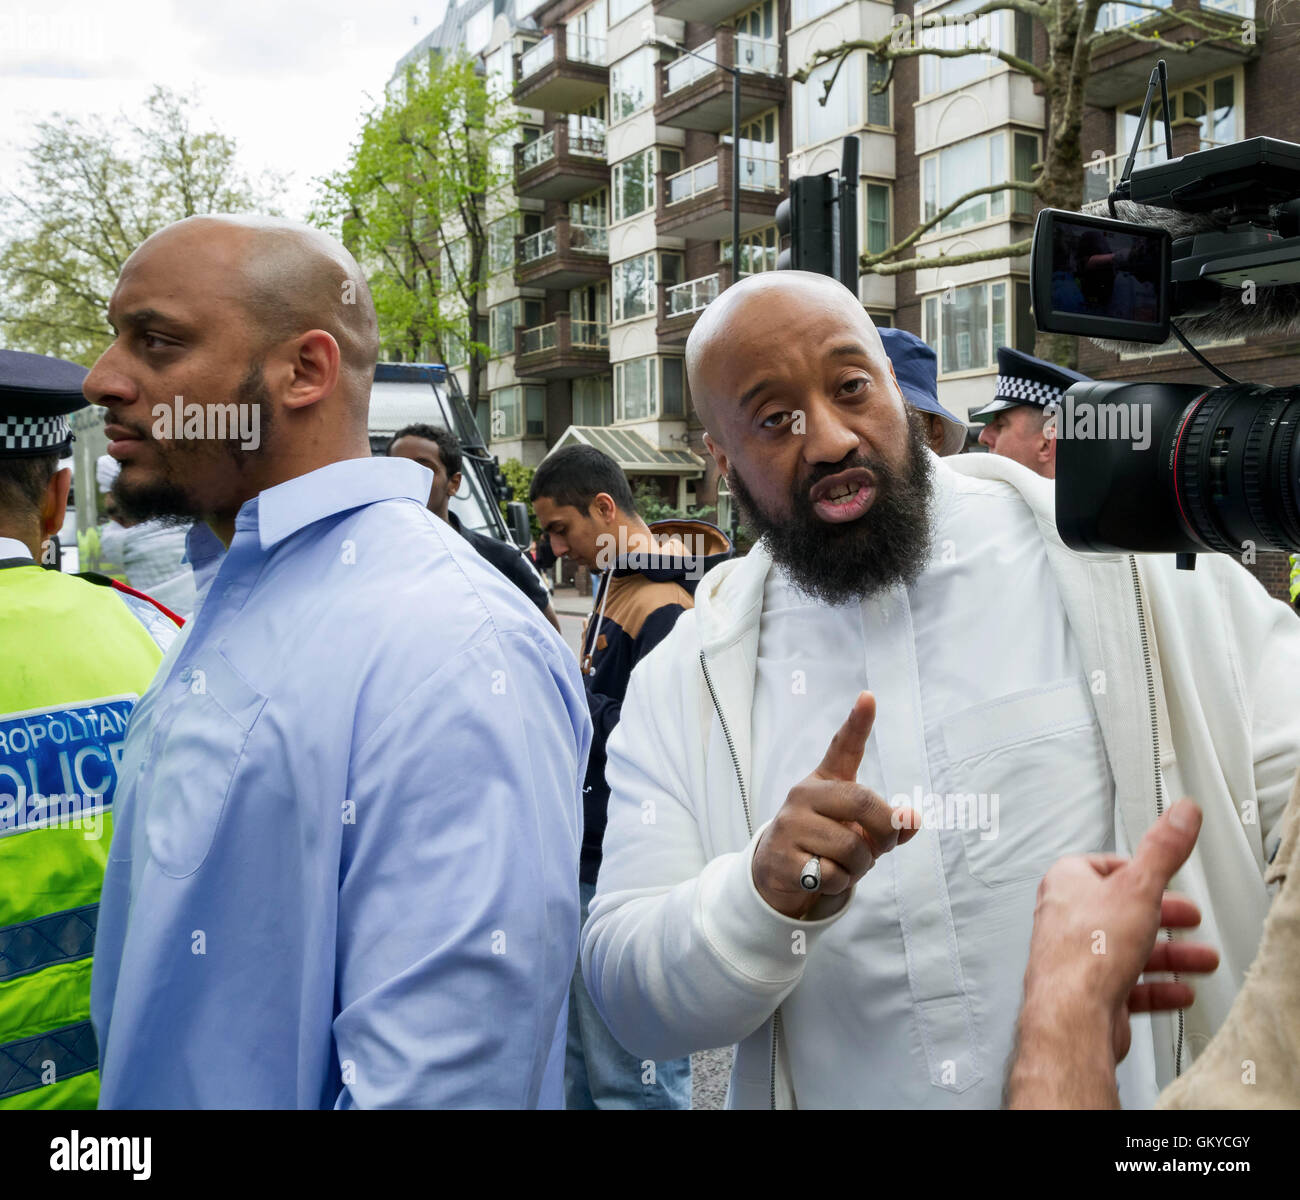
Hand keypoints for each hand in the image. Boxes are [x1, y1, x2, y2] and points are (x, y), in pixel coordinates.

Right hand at [751, 691, 919, 918]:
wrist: (777, 873)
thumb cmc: (824, 843)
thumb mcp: (857, 831)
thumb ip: (887, 824)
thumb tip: (913, 820)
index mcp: (824, 782)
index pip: (842, 748)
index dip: (858, 723)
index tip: (869, 697)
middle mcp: (803, 795)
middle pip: (864, 802)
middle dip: (885, 832)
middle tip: (882, 848)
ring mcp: (790, 825)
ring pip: (851, 848)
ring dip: (860, 867)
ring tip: (844, 866)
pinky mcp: (782, 857)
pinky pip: (831, 875)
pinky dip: (839, 884)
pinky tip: (824, 877)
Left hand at [1012, 798, 1219, 1105]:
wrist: (1071, 1015)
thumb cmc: (1089, 950)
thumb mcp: (1139, 888)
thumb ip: (1163, 850)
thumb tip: (1181, 813)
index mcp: (1067, 882)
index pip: (1107, 866)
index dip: (1141, 873)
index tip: (1166, 878)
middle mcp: (1065, 916)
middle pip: (1123, 909)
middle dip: (1163, 916)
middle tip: (1189, 918)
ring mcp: (1074, 956)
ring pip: (1129, 949)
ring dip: (1169, 954)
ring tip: (1201, 959)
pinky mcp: (1086, 990)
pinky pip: (1127, 985)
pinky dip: (1157, 986)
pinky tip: (1179, 990)